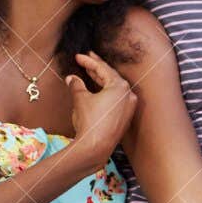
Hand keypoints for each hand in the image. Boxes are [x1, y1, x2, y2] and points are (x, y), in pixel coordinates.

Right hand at [67, 51, 137, 167]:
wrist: (96, 146)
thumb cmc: (90, 121)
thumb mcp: (80, 99)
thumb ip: (76, 85)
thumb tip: (72, 78)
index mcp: (120, 87)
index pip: (103, 69)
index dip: (89, 61)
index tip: (78, 56)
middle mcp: (129, 95)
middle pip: (111, 76)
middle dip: (96, 68)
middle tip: (86, 59)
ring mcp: (129, 106)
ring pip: (114, 88)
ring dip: (100, 80)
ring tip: (88, 72)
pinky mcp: (126, 116)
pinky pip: (115, 99)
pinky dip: (105, 92)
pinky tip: (96, 89)